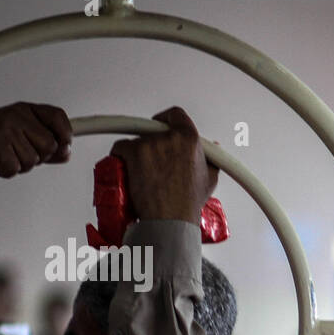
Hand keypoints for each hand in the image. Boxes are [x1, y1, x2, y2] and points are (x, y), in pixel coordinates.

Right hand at [0, 102, 71, 199]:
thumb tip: (66, 152)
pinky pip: (15, 168)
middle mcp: (16, 114)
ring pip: (34, 160)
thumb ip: (43, 144)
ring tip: (3, 155)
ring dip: (20, 166)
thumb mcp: (19, 138)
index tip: (64, 146)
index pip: (59, 116)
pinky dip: (6, 171)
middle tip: (17, 153)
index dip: (66, 134)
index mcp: (24, 109)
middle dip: (38, 158)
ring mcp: (5, 127)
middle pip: (50, 146)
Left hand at [109, 106, 216, 223]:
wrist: (170, 219)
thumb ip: (210, 160)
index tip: (162, 125)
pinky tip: (128, 171)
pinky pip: (120, 148)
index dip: (167, 119)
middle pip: (153, 130)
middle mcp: (169, 137)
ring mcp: (149, 144)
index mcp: (190, 139)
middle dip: (151, 142)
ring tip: (144, 175)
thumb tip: (213, 150)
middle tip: (152, 161)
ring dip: (136, 154)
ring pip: (136, 141)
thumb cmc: (187, 203)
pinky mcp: (132, 152)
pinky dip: (120, 158)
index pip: (175, 114)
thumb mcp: (209, 179)